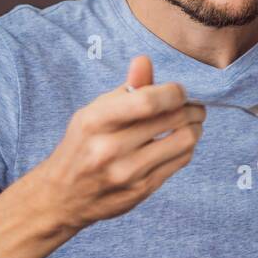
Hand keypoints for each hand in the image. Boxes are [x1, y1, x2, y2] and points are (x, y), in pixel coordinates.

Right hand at [29, 55, 204, 230]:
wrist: (62, 197)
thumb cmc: (82, 146)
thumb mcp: (93, 113)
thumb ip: (125, 88)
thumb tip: (145, 60)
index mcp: (95, 121)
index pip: (148, 101)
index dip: (174, 92)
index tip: (179, 91)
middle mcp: (110, 148)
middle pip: (172, 119)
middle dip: (192, 108)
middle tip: (194, 105)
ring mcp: (127, 173)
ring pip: (184, 141)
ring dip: (196, 127)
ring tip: (192, 122)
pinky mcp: (142, 190)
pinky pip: (181, 161)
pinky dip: (187, 147)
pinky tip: (179, 141)